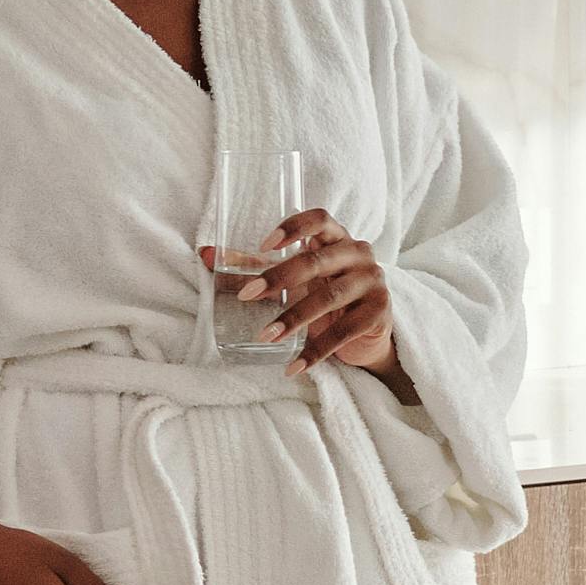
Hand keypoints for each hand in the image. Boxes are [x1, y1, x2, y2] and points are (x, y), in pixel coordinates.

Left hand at [239, 209, 407, 391]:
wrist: (366, 335)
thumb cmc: (325, 296)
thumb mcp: (294, 280)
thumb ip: (253, 266)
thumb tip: (206, 255)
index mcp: (336, 238)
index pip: (319, 219)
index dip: (294, 227)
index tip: (265, 244)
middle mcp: (358, 253)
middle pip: (317, 261)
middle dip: (279, 279)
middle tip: (247, 296)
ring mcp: (373, 281)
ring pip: (329, 297)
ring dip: (294, 319)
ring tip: (265, 336)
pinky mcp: (379, 312)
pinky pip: (345, 331)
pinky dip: (317, 351)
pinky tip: (294, 366)